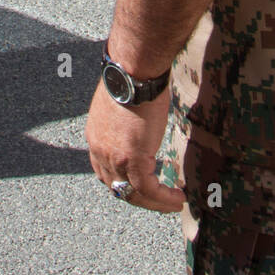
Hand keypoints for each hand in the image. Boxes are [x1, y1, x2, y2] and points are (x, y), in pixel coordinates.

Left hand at [86, 79, 183, 213]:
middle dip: (138, 196)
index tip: (140, 183)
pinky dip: (164, 198)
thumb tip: (141, 114)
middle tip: (159, 199)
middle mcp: (99, 151)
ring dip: (155, 202)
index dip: (122, 181)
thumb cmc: (132, 76)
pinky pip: (148, 189)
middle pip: (116, 186)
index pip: (104, 170)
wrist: (133, 72)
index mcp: (96, 136)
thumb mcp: (122, 102)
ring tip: (173, 202)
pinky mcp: (132, 159)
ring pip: (133, 194)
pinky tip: (178, 197)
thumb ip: (126, 116)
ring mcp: (114, 157)